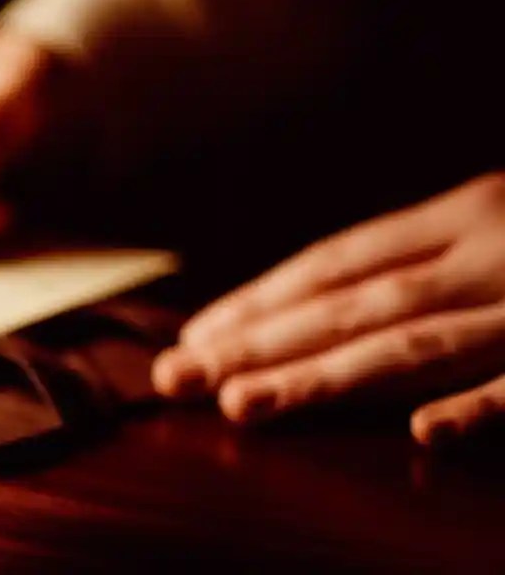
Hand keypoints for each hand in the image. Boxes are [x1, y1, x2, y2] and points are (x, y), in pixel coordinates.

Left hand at [153, 173, 504, 445]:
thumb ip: (432, 252)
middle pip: (350, 306)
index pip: (336, 263)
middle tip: (175, 376)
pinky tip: (421, 432)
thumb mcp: (501, 215)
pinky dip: (478, 406)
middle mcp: (484, 255)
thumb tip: (330, 297)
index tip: (192, 337)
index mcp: (461, 215)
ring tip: (238, 404)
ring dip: (325, 377)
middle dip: (256, 344)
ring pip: (416, 344)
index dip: (260, 301)